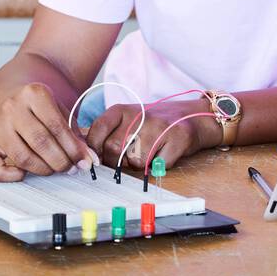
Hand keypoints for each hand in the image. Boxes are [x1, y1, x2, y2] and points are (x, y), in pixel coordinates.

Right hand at [0, 81, 92, 181]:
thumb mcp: (59, 109)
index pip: (56, 126)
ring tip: (54, 168)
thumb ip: (74, 132)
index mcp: (33, 93)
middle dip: (61, 161)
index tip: (84, 162)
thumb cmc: (37, 106)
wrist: (8, 95)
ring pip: (22, 158)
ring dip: (44, 169)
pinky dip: (13, 176)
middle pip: (40, 143)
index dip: (73, 148)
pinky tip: (25, 172)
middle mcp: (11, 107)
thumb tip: (88, 159)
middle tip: (71, 168)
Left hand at [85, 99, 220, 172]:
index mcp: (122, 109)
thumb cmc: (155, 122)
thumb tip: (82, 150)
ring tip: (148, 153)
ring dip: (139, 165)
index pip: (97, 131)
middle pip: (114, 149)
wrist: (194, 115)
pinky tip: (163, 155)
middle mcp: (139, 115)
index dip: (94, 149)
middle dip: (117, 162)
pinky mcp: (177, 138)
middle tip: (126, 160)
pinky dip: (158, 167)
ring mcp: (160, 126)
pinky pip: (158, 165)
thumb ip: (106, 131)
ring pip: (136, 161)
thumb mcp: (127, 118)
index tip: (98, 158)